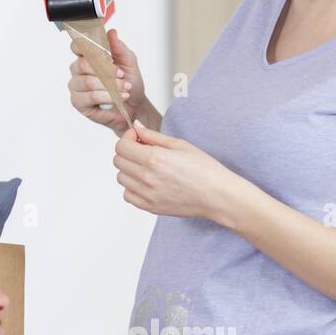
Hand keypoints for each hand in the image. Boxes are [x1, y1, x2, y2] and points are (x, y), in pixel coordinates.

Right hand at [68, 27, 144, 135]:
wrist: (135, 106)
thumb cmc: (129, 83)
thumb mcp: (129, 62)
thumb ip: (119, 47)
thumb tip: (111, 32)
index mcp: (87, 56)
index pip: (77, 45)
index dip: (85, 45)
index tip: (102, 51)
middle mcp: (78, 70)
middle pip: (82, 64)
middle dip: (106, 70)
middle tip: (121, 75)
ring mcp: (76, 86)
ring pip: (88, 81)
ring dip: (110, 85)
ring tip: (124, 89)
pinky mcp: (78, 102)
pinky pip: (91, 96)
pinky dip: (107, 96)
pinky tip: (117, 98)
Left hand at [113, 122, 238, 219]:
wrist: (216, 195)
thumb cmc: (204, 170)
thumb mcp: (180, 145)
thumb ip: (154, 136)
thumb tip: (137, 127)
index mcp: (153, 158)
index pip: (121, 146)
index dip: (127, 138)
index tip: (137, 138)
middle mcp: (147, 177)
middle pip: (118, 161)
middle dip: (127, 152)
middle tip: (142, 151)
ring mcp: (147, 194)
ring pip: (121, 178)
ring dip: (129, 170)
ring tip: (146, 168)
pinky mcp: (150, 207)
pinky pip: (128, 195)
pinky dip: (132, 187)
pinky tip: (146, 183)